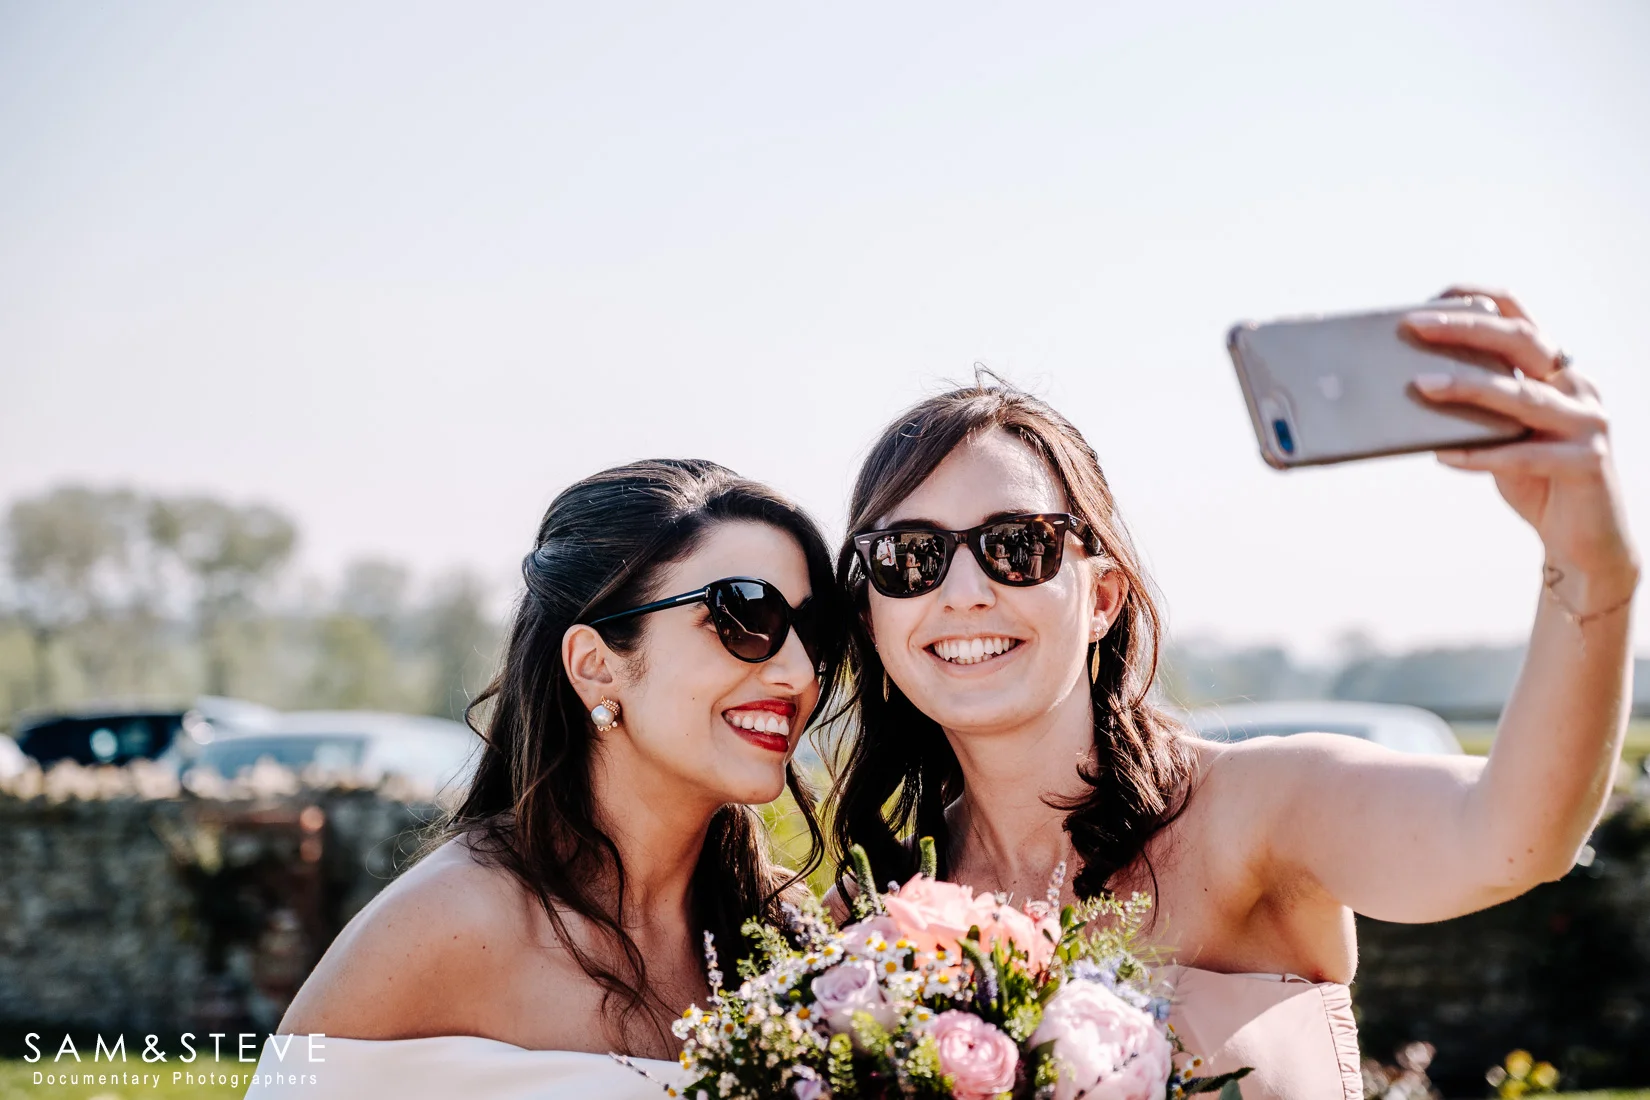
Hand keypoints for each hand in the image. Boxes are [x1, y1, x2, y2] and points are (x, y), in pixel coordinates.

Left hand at [1403, 286, 1639, 609]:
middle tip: (1414, 324)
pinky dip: (1481, 455)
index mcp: (1557, 373)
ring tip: (1419, 384)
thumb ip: (1477, 411)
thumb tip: (1414, 389)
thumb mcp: (1503, 436)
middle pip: (1522, 342)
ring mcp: (1589, 424)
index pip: (1522, 320)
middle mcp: (1578, 388)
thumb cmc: (1537, 481)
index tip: (1436, 294)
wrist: (1585, 540)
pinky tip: (1443, 455)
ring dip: (1467, 388)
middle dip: (1465, 329)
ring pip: (1522, 396)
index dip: (1481, 301)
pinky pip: (1525, 456)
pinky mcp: (1588, 464)